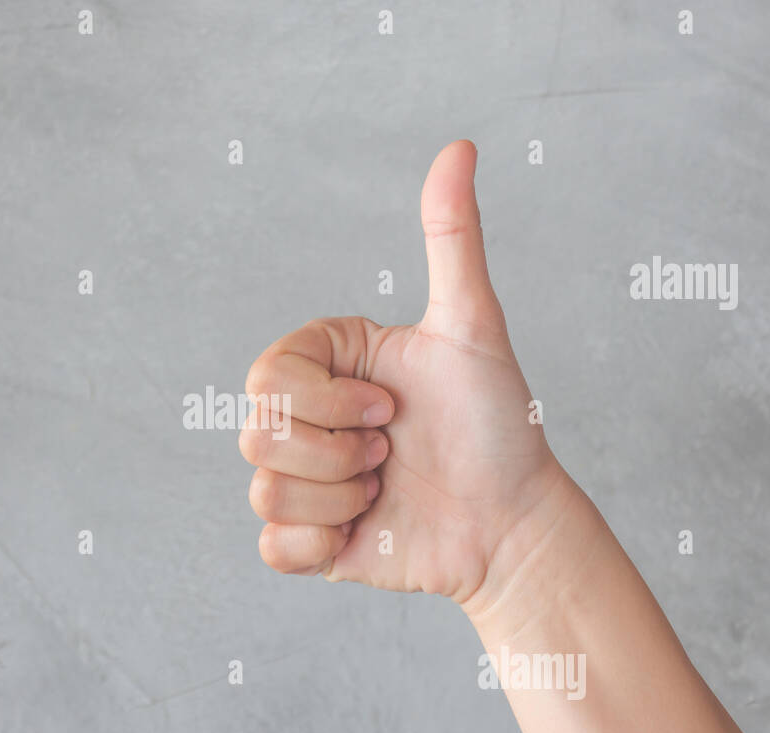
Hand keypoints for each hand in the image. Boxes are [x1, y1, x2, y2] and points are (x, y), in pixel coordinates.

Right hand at [240, 140, 570, 605]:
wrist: (513, 522)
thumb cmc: (499, 424)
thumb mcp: (473, 326)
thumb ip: (452, 238)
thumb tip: (460, 147)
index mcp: (326, 367)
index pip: (267, 377)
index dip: (327, 403)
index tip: (392, 409)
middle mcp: (305, 422)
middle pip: (255, 435)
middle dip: (338, 453)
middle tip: (392, 452)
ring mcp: (302, 483)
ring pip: (264, 491)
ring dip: (340, 499)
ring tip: (386, 488)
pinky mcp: (307, 543)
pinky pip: (271, 547)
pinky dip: (322, 544)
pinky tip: (368, 531)